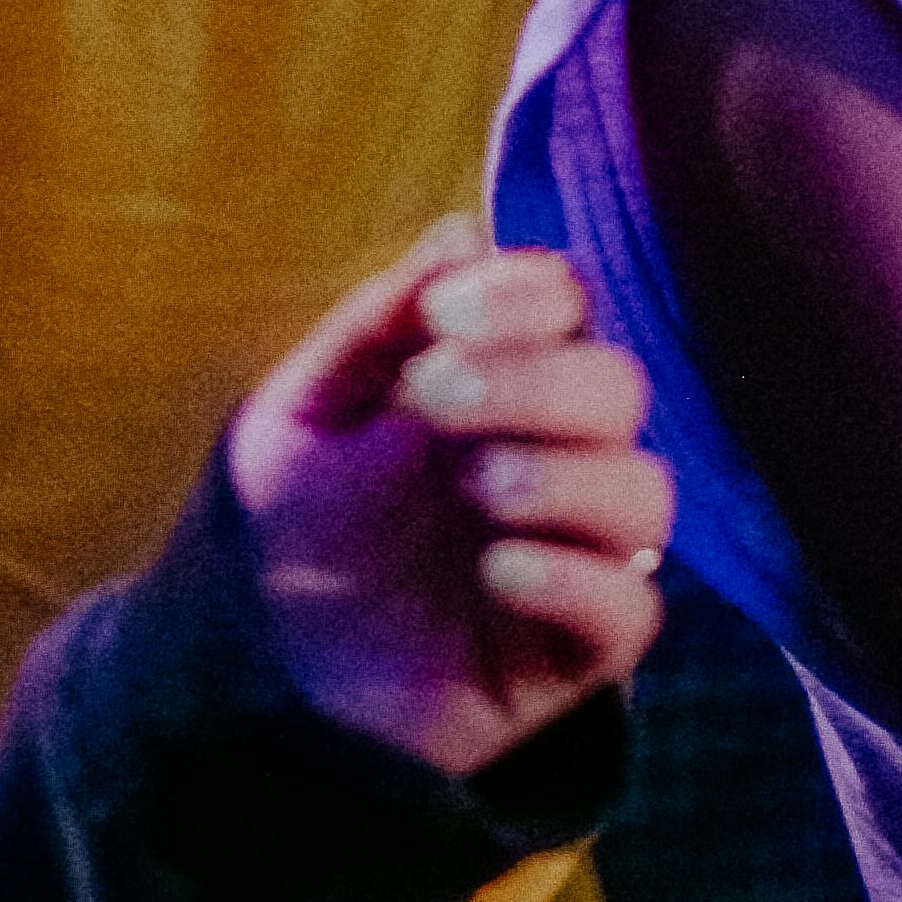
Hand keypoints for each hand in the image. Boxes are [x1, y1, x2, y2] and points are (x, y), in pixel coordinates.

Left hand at [226, 225, 670, 777]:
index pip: (568, 306)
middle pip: (617, 389)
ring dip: (568, 475)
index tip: (444, 316)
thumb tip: (462, 231)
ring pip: (645, 495)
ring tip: (475, 489)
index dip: (527, 295)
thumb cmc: (285, 523)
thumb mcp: (304, 411)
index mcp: (494, 382)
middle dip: (538, 381)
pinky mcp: (570, 653)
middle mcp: (549, 457)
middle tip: (439, 400)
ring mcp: (568, 554)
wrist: (256, 670)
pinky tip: (498, 573)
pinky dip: (578, 581)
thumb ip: (378, 325)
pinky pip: (632, 613)